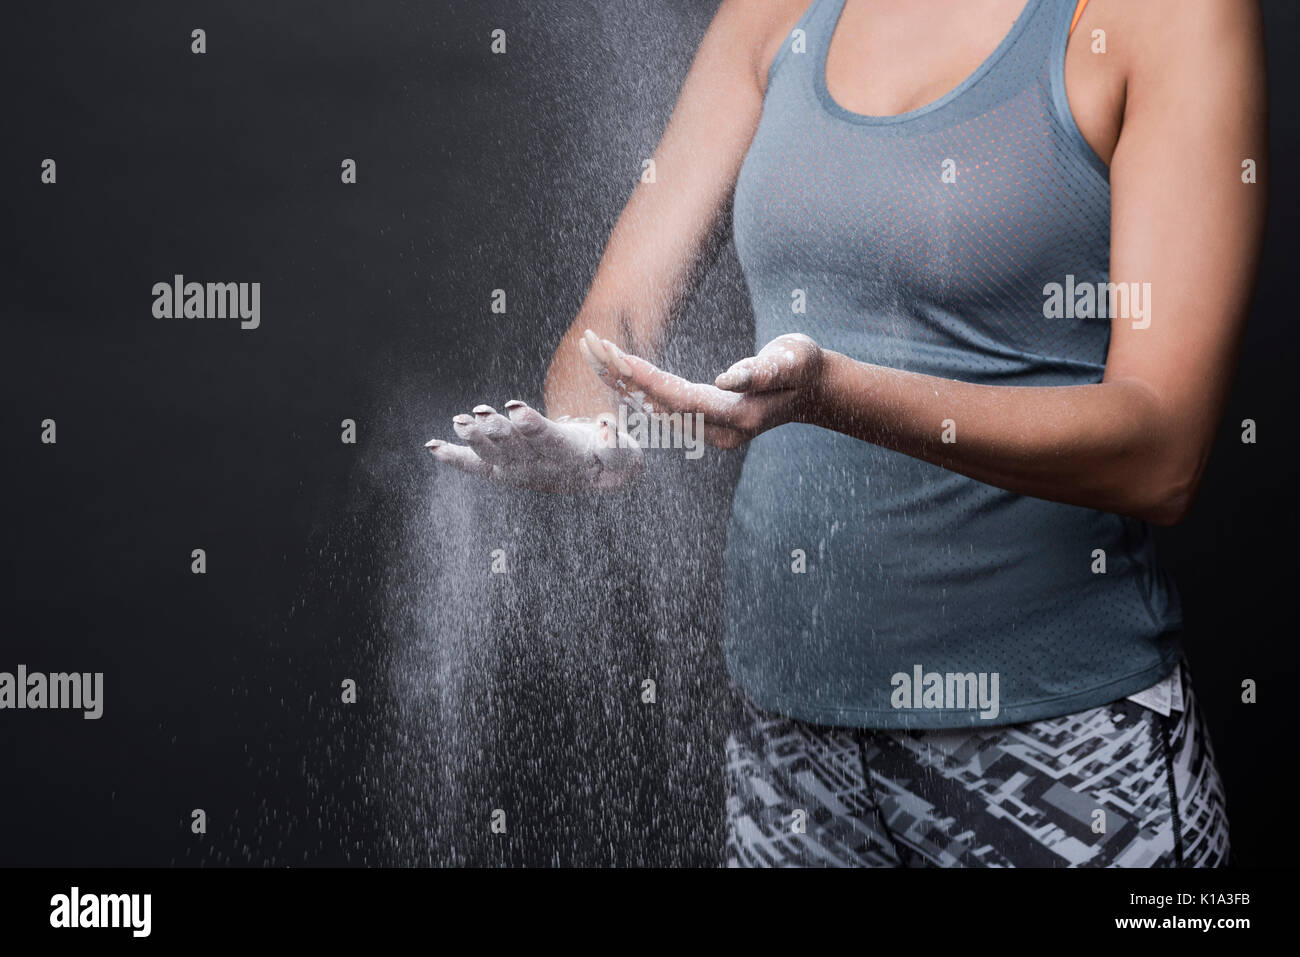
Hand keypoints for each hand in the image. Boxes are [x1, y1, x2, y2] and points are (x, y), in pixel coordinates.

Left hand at [425, 400, 642, 491]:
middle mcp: (539, 468)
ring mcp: (518, 471)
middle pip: (515, 448)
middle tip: (480, 412)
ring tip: (459, 421)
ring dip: (474, 439)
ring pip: (493, 456)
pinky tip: (431, 446)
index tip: (517, 408)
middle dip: (495, 430)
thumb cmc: (614, 459)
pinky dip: (454, 457)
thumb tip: (604, 428)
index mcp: (569, 458)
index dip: (531, 425)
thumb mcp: (627, 456)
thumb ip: (617, 448)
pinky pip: (476, 467)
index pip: (548, 441)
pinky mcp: (504, 470)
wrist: (598, 479)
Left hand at [579, 330, 824, 448]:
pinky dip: (636, 388)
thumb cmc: (804, 367)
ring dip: (622, 381)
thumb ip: (764, 371)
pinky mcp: (703, 424)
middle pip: (659, 405)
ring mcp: (710, 433)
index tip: (616, 356)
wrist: (814, 390)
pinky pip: (661, 408)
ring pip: (655, 408)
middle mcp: (718, 432)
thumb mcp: (793, 360)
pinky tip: (614, 371)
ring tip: (591, 351)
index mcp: (738, 418)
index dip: (647, 378)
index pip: (680, 398)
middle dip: (622, 375)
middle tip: (590, 343)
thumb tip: (727, 378)